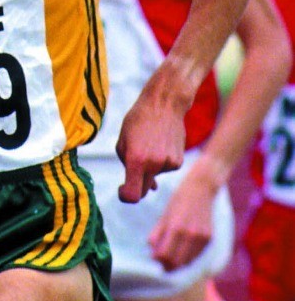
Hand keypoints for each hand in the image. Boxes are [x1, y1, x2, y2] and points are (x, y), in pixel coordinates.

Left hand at [115, 81, 186, 202]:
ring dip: (148, 168)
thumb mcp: (123, 141)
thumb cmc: (138, 121)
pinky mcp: (179, 162)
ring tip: (149, 144)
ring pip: (153, 177)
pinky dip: (159, 163)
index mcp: (136, 160)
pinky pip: (164, 170)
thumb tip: (147, 188)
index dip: (124, 196)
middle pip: (142, 190)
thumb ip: (127, 164)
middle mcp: (154, 165)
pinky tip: (159, 145)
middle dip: (135, 185)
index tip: (121, 189)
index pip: (132, 194)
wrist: (164, 105)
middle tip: (132, 168)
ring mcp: (168, 164)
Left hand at [148, 170, 214, 270]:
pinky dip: (189, 258)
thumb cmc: (178, 200)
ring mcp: (202, 238)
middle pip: (177, 262)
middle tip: (162, 263)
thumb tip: (151, 251)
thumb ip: (157, 234)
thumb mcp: (164, 215)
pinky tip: (183, 253)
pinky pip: (197, 255)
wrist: (201, 189)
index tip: (154, 259)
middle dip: (168, 265)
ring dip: (179, 263)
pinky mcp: (210, 238)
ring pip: (188, 261)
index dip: (158, 260)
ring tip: (171, 258)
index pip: (165, 255)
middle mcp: (190, 235)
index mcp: (175, 228)